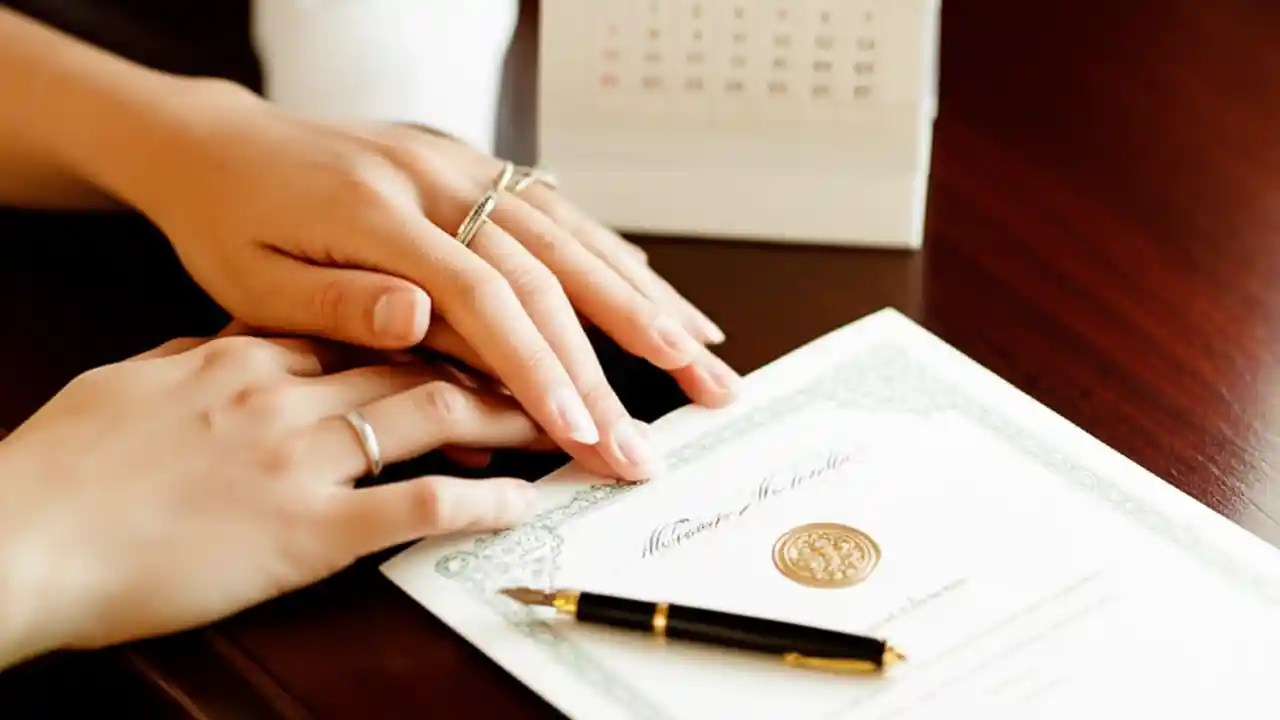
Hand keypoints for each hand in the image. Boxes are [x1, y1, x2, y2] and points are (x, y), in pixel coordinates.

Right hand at [0, 335, 541, 666]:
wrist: (26, 532)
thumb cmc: (66, 464)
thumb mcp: (134, 382)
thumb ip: (199, 358)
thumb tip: (229, 344)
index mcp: (245, 352)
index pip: (365, 323)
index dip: (437, 328)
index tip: (482, 332)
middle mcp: (285, 390)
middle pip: (415, 359)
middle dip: (495, 359)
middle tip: (553, 365)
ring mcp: (299, 456)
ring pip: (430, 412)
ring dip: (510, 415)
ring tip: (565, 422)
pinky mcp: (305, 529)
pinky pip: (413, 506)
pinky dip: (479, 502)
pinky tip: (523, 501)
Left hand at [114, 83, 738, 481]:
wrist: (220, 144)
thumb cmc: (231, 221)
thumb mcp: (254, 279)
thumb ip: (342, 304)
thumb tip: (422, 326)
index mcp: (379, 212)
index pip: (484, 298)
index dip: (543, 366)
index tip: (587, 430)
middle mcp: (437, 178)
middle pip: (554, 265)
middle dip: (633, 341)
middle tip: (697, 397)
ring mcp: (462, 166)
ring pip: (574, 232)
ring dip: (647, 295)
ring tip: (707, 350)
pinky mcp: (473, 166)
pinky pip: (558, 210)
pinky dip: (615, 253)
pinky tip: (655, 290)